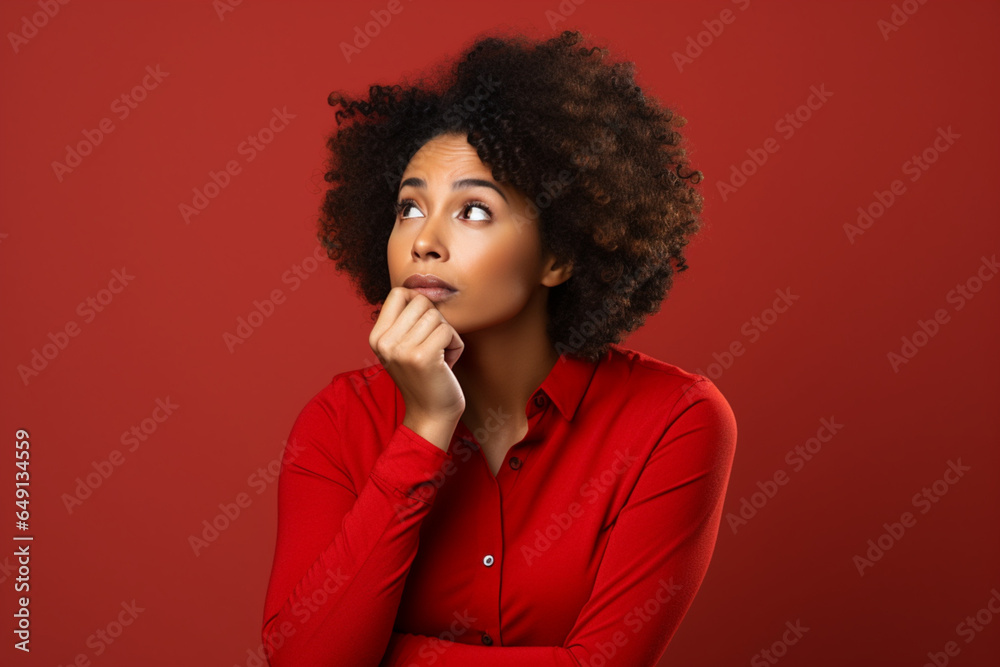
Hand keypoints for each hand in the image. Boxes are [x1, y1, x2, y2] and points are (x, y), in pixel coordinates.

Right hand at [369, 287, 465, 428]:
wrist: (431, 415)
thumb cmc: (426, 377)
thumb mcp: (405, 346)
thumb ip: (408, 319)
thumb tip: (426, 287)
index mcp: (376, 336)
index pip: (399, 293)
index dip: (419, 304)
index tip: (423, 328)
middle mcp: (384, 342)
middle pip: (421, 302)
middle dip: (436, 321)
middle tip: (432, 347)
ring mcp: (400, 349)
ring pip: (437, 316)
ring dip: (447, 335)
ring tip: (439, 356)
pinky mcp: (421, 357)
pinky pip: (448, 330)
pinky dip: (456, 345)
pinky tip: (447, 363)